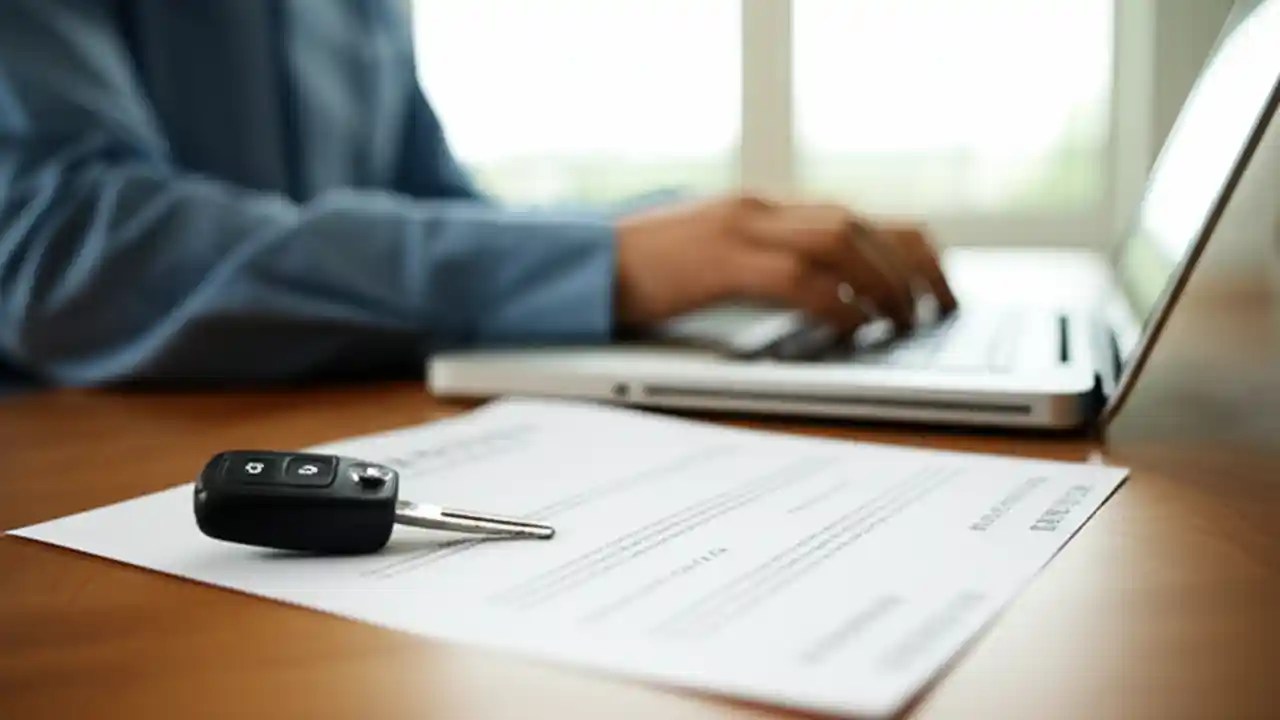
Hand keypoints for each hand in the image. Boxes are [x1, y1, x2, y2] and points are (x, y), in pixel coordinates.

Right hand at [614, 195, 957, 331]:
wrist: (579, 268)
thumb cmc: (642, 277)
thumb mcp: (712, 266)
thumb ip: (761, 269)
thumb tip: (824, 303)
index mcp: (758, 211)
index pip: (851, 215)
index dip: (901, 247)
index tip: (929, 283)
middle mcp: (757, 210)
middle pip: (858, 222)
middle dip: (909, 265)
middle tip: (937, 307)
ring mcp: (738, 230)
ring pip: (840, 239)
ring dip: (883, 281)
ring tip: (905, 320)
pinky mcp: (719, 262)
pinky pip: (798, 277)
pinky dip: (835, 301)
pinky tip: (852, 326)